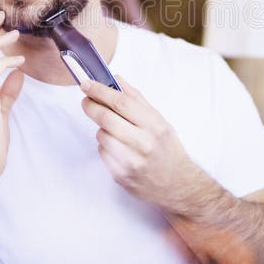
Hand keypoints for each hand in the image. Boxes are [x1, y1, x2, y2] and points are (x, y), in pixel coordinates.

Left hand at [80, 76, 202, 212]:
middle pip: (106, 118)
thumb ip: (136, 99)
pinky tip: (116, 147)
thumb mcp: (159, 120)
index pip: (121, 102)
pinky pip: (101, 152)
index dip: (100, 91)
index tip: (87, 84)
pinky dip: (104, 145)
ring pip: (101, 135)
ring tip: (112, 130)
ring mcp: (131, 161)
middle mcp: (144, 143)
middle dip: (91, 105)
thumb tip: (116, 79)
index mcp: (154, 126)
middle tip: (86, 101)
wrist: (177, 184)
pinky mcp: (120, 176)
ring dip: (101, 128)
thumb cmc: (167, 149)